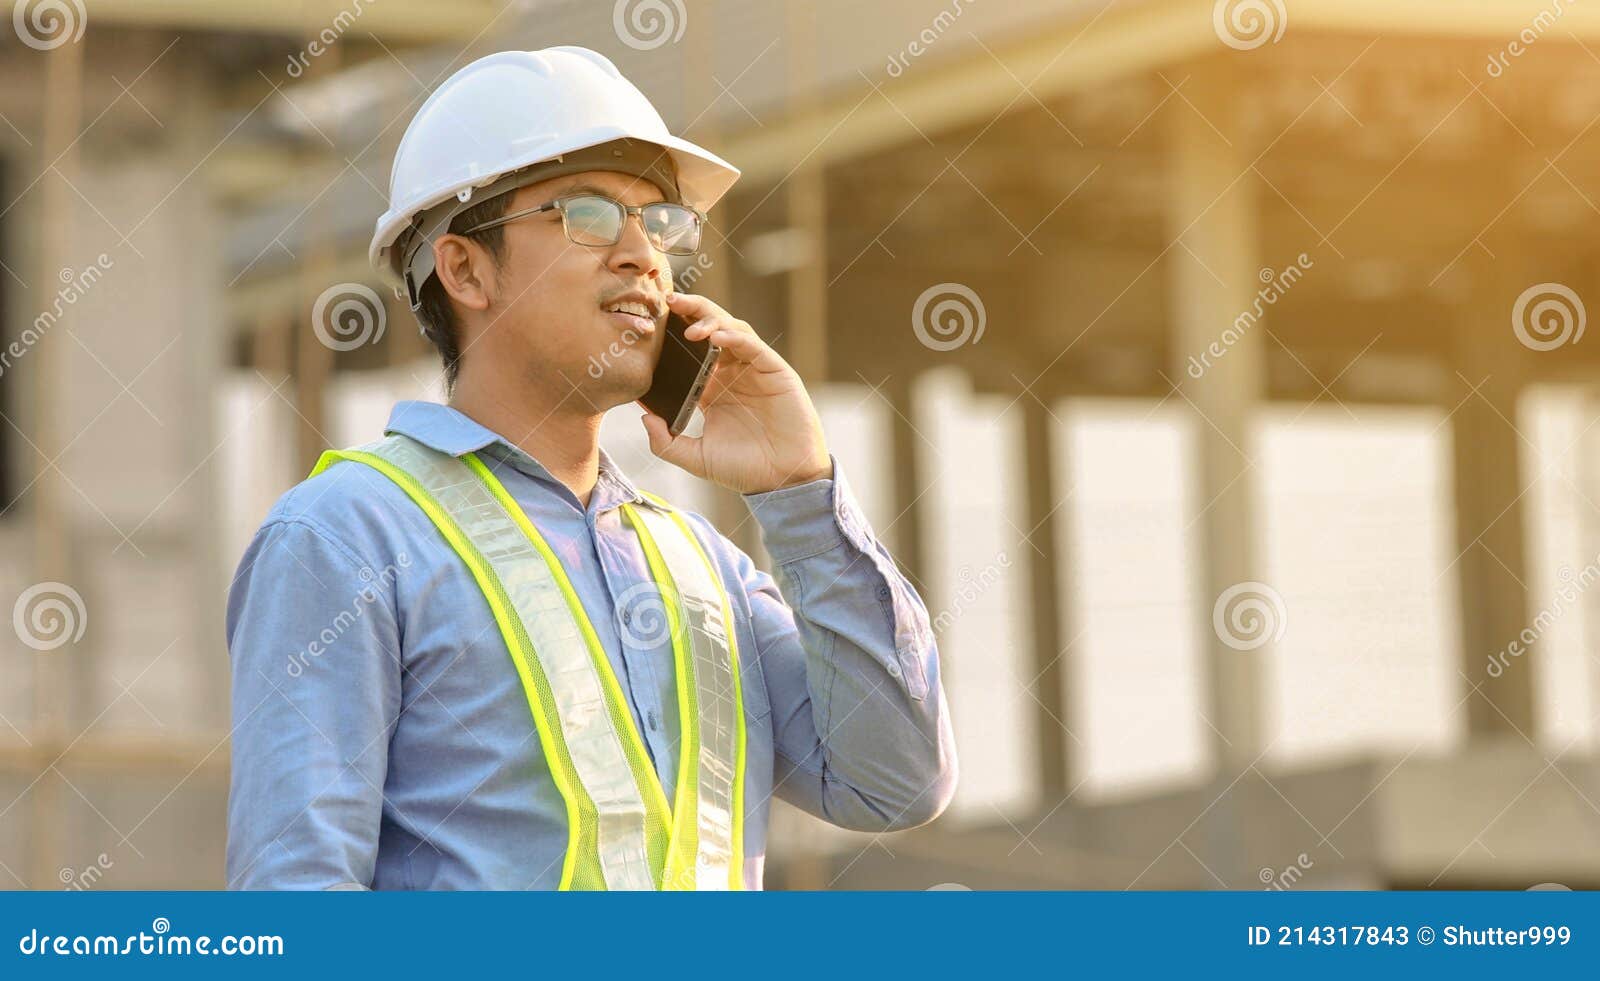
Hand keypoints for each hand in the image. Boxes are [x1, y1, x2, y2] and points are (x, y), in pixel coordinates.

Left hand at [639, 292, 830, 493]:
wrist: (783, 482)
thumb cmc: (744, 469)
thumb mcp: (697, 459)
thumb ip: (666, 444)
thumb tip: (644, 419)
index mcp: (712, 388)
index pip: (689, 351)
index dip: (672, 334)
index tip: (650, 324)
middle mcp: (732, 373)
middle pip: (710, 329)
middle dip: (690, 311)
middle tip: (668, 301)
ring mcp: (754, 370)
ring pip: (732, 329)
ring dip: (711, 321)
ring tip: (690, 328)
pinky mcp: (775, 371)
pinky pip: (753, 345)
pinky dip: (735, 336)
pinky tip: (717, 336)